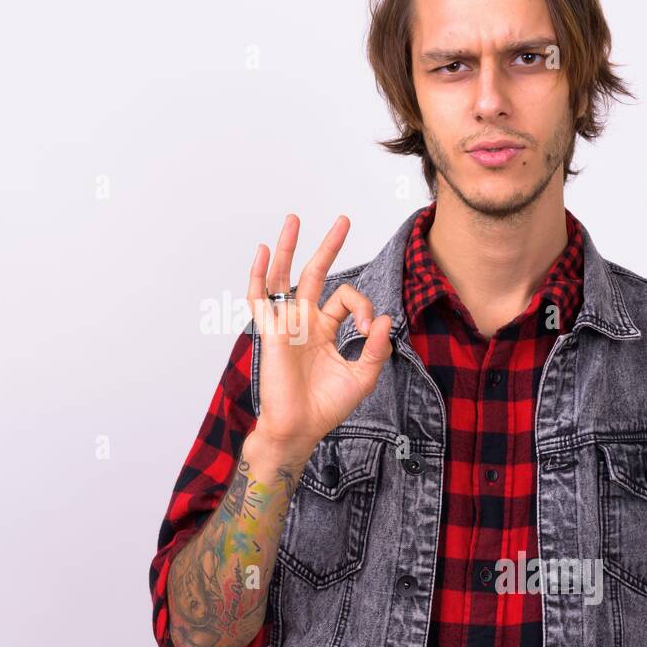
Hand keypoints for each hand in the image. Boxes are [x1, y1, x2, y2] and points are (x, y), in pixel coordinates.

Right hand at [246, 214, 393, 460]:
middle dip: (328, 246)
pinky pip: (259, 298)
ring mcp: (285, 324)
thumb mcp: (363, 376)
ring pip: (284, 277)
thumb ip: (375, 347)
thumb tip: (387, 317)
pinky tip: (264, 251)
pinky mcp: (270, 331)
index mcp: (324, 330)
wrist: (300, 428)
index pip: (345, 299)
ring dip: (290, 247)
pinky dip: (259, 274)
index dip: (364, 306)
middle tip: (343, 219)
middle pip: (314, 274)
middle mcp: (303, 322)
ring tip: (294, 218)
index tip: (370, 326)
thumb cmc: (327, 407)